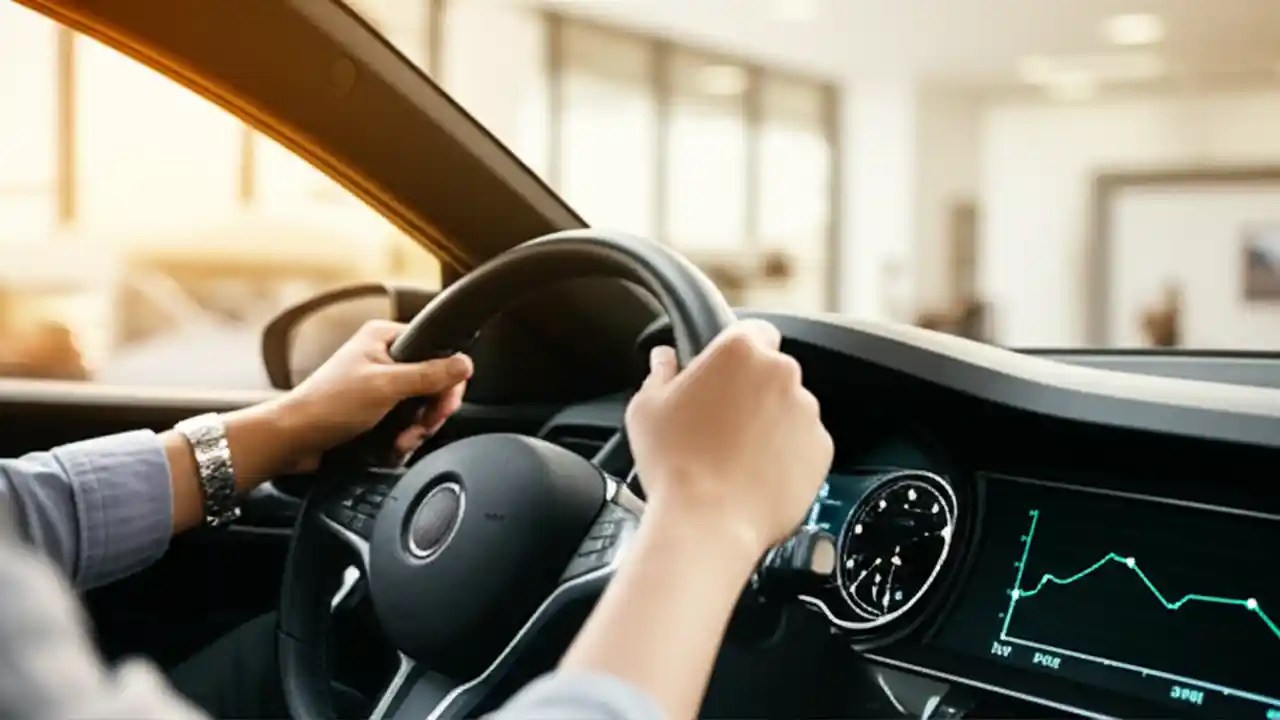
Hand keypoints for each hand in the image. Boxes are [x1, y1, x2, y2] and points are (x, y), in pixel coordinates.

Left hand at [244, 320, 472, 473]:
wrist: (294, 439)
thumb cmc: (327, 406)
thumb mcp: (386, 386)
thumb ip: (429, 374)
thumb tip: (465, 363)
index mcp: (385, 337)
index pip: (438, 352)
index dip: (447, 382)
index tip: (443, 406)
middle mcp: (385, 357)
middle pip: (434, 383)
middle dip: (430, 412)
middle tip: (421, 427)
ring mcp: (381, 384)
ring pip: (422, 406)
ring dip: (417, 429)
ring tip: (401, 440)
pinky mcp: (377, 409)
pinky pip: (407, 421)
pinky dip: (405, 436)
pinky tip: (394, 445)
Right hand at [624, 319, 833, 558]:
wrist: (708, 522)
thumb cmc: (674, 463)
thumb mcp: (647, 408)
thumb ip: (661, 373)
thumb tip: (665, 360)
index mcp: (740, 351)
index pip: (752, 330)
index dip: (735, 353)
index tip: (721, 374)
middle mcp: (782, 373)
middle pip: (771, 371)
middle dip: (751, 390)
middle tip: (719, 421)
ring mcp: (807, 413)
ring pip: (789, 408)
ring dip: (770, 422)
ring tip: (735, 456)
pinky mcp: (822, 450)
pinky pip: (804, 443)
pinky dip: (786, 454)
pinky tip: (754, 474)